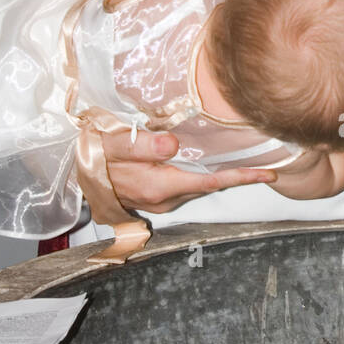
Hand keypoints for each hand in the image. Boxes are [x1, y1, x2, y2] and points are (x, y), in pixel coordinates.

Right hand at [102, 128, 277, 212]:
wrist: (75, 170)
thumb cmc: (94, 151)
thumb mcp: (113, 142)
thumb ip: (142, 144)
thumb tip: (173, 145)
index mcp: (158, 186)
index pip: (210, 181)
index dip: (241, 176)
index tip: (268, 172)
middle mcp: (165, 199)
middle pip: (211, 185)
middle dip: (239, 175)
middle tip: (268, 162)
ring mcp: (162, 201)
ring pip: (201, 186)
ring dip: (224, 175)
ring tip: (250, 161)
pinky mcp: (158, 196)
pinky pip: (190, 185)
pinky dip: (206, 174)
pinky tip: (216, 162)